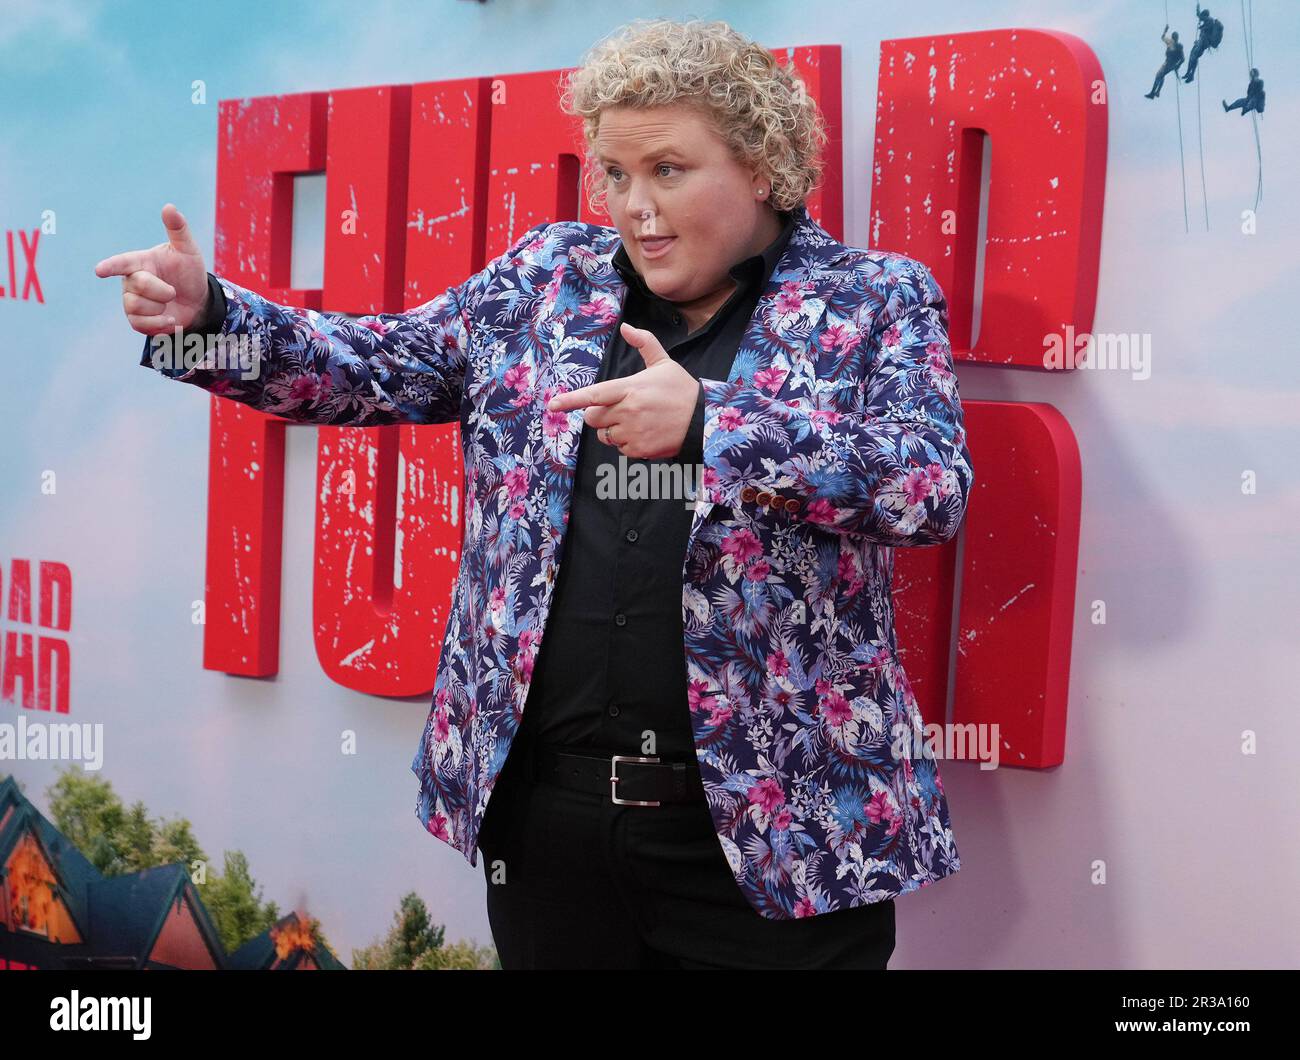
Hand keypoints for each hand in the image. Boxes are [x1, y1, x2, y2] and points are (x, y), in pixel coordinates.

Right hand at [94, 203, 210, 334]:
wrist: (198, 301)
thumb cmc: (189, 272)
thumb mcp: (188, 250)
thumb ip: (178, 229)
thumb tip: (169, 207)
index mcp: (140, 262)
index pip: (123, 263)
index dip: (112, 266)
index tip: (100, 270)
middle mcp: (131, 281)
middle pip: (137, 287)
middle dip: (162, 291)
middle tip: (173, 291)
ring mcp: (132, 301)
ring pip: (136, 308)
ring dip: (160, 310)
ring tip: (170, 305)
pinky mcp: (137, 320)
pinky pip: (140, 326)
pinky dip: (159, 325)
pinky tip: (170, 319)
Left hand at [546, 322, 697, 458]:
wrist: (703, 419)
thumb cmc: (681, 389)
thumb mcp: (664, 362)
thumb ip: (644, 343)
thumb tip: (626, 327)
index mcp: (629, 388)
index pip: (593, 395)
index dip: (571, 401)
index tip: (553, 405)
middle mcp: (628, 411)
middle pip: (593, 418)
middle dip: (599, 415)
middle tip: (618, 409)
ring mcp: (632, 432)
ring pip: (605, 435)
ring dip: (614, 430)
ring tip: (637, 421)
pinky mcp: (639, 450)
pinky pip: (620, 448)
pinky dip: (628, 443)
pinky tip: (645, 433)